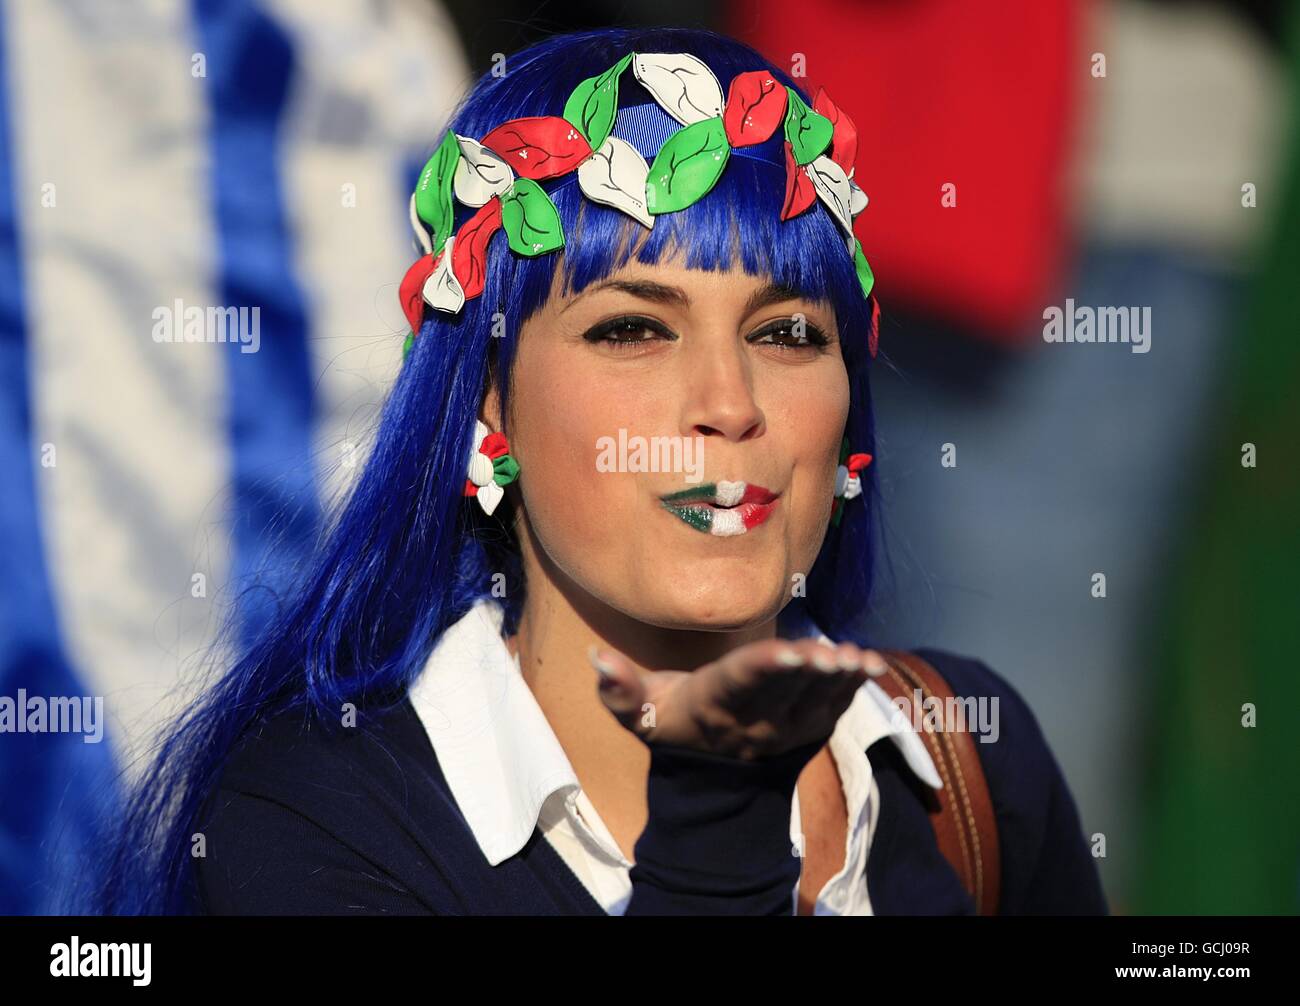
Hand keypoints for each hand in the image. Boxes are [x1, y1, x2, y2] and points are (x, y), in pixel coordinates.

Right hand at [588, 637, 888, 760]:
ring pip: (816, 699)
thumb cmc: (677, 725)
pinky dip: (854, 685)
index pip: (741, 680)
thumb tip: (596, 655)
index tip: (790, 651)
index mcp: (714, 704)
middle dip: (809, 671)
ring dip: (839, 679)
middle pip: (785, 689)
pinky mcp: (814, 727)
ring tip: (858, 659)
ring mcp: (789, 728)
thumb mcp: (640, 713)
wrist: (716, 783)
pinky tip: (868, 665)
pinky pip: (837, 705)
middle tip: (833, 653)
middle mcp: (756, 719)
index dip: (765, 666)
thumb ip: (618, 688)